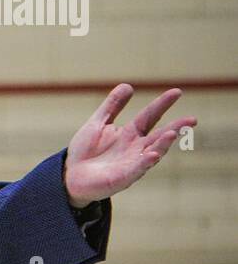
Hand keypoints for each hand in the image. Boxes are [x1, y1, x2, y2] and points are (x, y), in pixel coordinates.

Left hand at [63, 84, 196, 207]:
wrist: (70, 175)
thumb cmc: (85, 151)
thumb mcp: (97, 123)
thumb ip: (112, 106)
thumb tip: (128, 85)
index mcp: (130, 133)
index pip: (150, 116)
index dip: (162, 104)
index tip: (177, 92)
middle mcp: (136, 148)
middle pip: (159, 135)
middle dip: (176, 127)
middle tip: (192, 120)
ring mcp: (132, 163)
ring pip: (152, 152)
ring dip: (163, 144)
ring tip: (174, 133)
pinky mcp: (123, 178)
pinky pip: (137, 169)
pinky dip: (145, 162)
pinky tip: (153, 154)